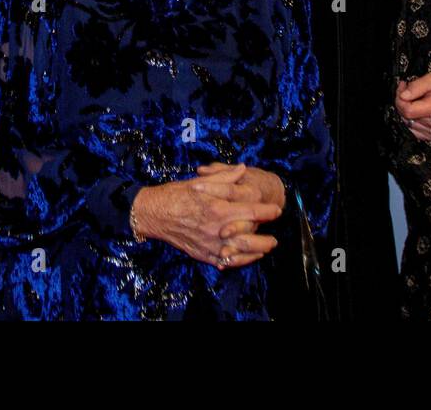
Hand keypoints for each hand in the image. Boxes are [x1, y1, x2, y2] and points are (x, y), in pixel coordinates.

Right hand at [132, 165, 281, 268]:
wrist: (153, 214)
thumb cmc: (175, 194)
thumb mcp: (200, 182)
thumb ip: (224, 177)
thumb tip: (243, 169)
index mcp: (218, 208)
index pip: (251, 210)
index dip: (267, 211)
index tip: (277, 210)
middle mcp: (216, 229)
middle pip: (250, 236)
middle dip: (265, 237)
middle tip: (275, 236)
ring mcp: (209, 244)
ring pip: (240, 252)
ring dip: (257, 251)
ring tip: (267, 248)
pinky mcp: (202, 254)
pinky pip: (225, 261)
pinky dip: (239, 261)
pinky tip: (248, 258)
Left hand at [395, 71, 430, 139]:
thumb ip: (416, 87)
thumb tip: (403, 96)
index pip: (408, 111)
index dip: (400, 99)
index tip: (402, 89)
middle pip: (406, 117)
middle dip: (403, 102)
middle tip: (407, 91)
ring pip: (408, 123)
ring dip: (407, 111)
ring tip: (415, 100)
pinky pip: (413, 130)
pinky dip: (411, 120)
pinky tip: (417, 110)